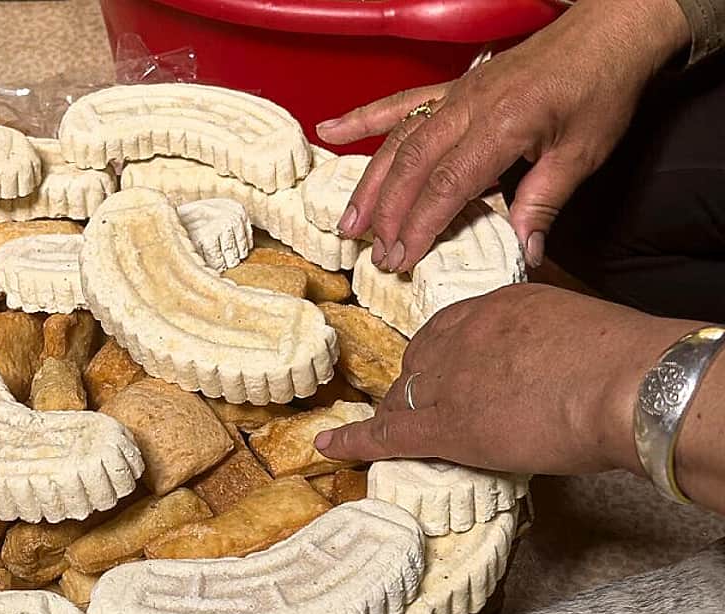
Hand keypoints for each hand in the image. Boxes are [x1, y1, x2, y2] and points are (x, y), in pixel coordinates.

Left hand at [313, 284, 697, 475]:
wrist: (625, 384)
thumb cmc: (623, 359)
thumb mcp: (577, 326)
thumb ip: (546, 339)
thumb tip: (548, 362)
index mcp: (494, 307)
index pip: (449, 331)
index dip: (446, 357)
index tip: (453, 371)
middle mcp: (458, 337)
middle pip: (421, 364)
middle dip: (424, 387)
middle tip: (443, 408)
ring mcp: (445, 381)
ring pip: (404, 398)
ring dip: (401, 415)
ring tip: (400, 431)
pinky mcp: (442, 426)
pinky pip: (386, 433)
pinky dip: (355, 443)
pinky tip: (330, 448)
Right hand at [315, 0, 689, 272]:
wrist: (607, 31)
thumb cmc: (600, 89)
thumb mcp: (583, 152)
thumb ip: (544, 202)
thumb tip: (523, 252)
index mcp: (502, 125)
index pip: (446, 184)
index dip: (420, 225)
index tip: (404, 257)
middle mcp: (468, 107)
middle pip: (411, 166)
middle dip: (389, 215)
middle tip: (377, 254)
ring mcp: (455, 94)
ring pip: (397, 141)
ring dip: (369, 184)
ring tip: (348, 223)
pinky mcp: (452, 87)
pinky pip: (399, 103)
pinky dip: (362, 117)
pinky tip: (330, 130)